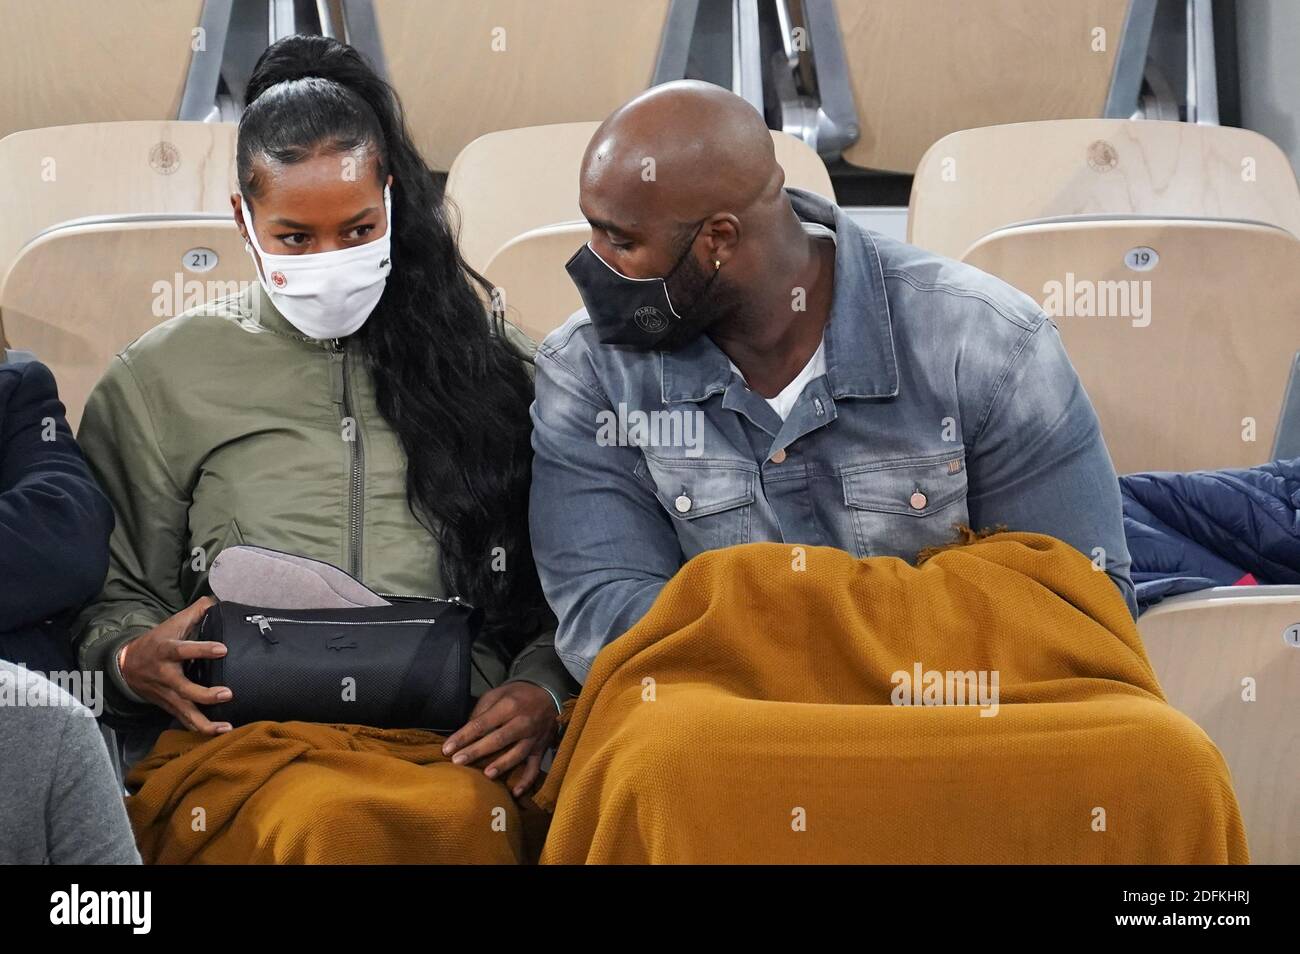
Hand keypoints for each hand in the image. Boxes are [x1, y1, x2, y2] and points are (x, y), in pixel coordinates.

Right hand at [119, 596, 231, 735]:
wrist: (126, 665)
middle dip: (205, 694)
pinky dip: (200, 729)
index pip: (184, 650)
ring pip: (184, 712)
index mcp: (167, 651)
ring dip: (204, 722)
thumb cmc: (157, 641)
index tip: (222, 649)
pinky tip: (219, 733)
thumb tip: (215, 599)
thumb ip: (195, 611)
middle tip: (227, 694)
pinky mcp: (169, 706)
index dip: (202, 649)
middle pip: (184, 689)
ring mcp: (167, 694)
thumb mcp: (172, 623)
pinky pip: (185, 720)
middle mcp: (166, 676)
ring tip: (226, 728)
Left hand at [441, 681, 557, 795]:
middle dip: (476, 752)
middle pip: (498, 740)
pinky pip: (535, 767)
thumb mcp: (497, 694)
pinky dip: (526, 781)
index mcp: (508, 706)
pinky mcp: (541, 748)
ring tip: (485, 775)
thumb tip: (464, 732)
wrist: (548, 693)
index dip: (463, 737)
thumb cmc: (517, 695)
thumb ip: (481, 711)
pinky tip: (515, 793)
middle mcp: (522, 722)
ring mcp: (533, 737)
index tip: (447, 748)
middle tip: (457, 762)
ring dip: (501, 766)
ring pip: (517, 754)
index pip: (481, 724)